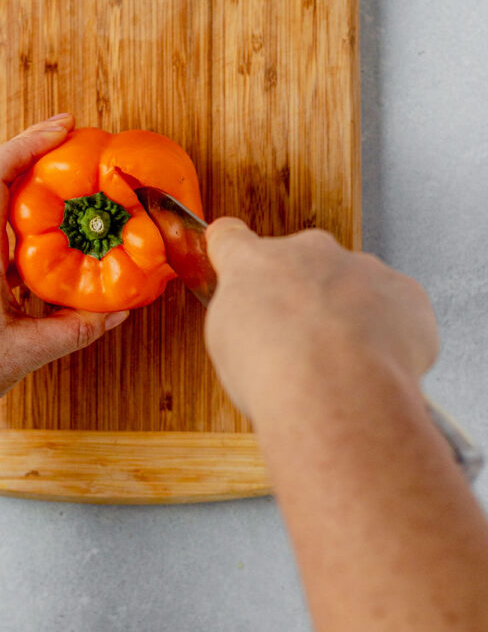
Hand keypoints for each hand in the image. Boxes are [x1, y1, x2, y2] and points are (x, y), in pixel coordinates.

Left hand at [0, 114, 128, 438]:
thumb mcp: (25, 352)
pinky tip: (45, 244)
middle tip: (75, 149)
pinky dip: (17, 224)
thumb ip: (76, 330)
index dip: (30, 141)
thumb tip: (116, 313)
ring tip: (67, 191)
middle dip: (35, 156)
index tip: (64, 127)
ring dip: (26, 190)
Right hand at [203, 219, 438, 422]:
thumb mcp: (226, 346)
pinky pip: (399, 309)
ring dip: (351, 316)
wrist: (334, 391)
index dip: (233, 250)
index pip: (233, 240)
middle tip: (303, 344)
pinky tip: (378, 367)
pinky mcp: (405, 293)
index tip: (233, 250)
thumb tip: (256, 321)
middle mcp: (308, 252)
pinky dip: (393, 334)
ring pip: (356, 286)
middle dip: (305, 295)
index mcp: (254, 263)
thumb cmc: (275, 372)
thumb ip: (241, 318)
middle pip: (305, 264)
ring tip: (345, 366)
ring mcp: (361, 267)